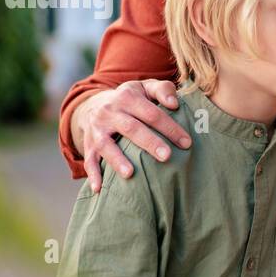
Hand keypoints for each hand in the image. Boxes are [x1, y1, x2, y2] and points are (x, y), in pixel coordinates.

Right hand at [72, 79, 191, 192]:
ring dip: (117, 160)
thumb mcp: (146, 87)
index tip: (186, 143)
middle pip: (131, 128)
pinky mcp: (88, 144)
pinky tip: (99, 189)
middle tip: (167, 156)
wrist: (95, 104)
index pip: (152, 113)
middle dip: (150, 143)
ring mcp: (97, 130)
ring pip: (106, 145)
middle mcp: (109, 112)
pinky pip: (89, 160)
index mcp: (127, 97)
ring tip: (130, 173)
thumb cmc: (132, 99)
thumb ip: (163, 90)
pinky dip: (93, 174)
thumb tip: (174, 104)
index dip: (170, 127)